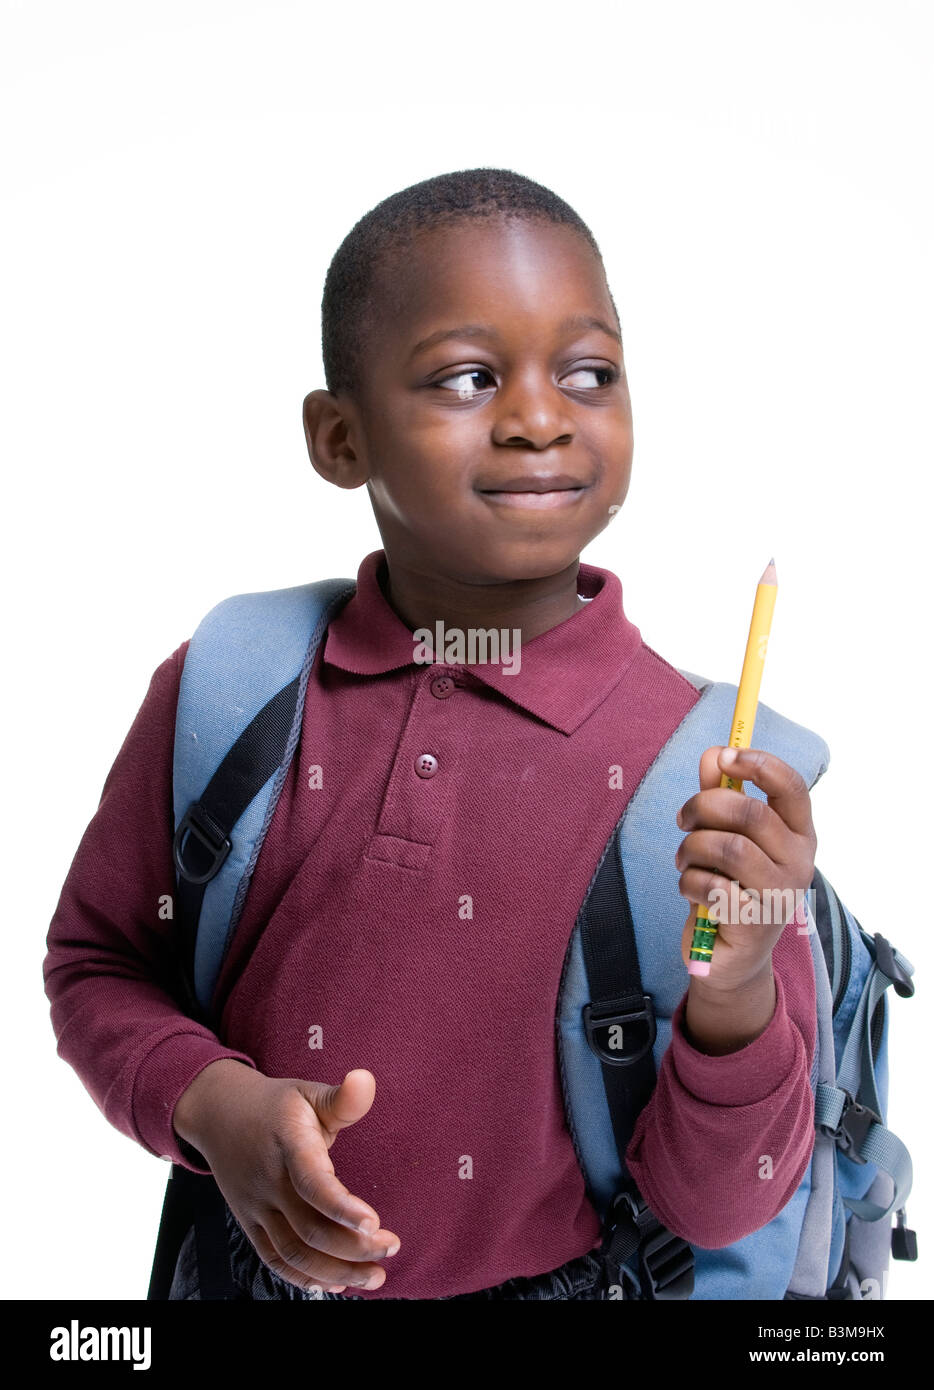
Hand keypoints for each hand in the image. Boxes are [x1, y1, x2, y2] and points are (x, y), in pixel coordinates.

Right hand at [173, 1062, 399, 1293]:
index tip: (375, 1224)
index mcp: (288, 1144)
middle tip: (391, 1248)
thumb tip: (366, 1079)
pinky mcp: (250, 1224)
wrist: (219, 1115)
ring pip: (294, 1253)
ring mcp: (256, 1207)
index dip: (342, 1207)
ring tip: (374, 1276)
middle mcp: (269, 1181)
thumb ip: (342, 1099)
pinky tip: (336, 1283)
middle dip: (354, 1247)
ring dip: (336, 1272)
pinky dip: (305, 1278)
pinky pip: (275, 1260)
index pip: (313, 1181)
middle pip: (309, 1229)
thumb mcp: (308, 1093)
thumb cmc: (277, 1105)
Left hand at [675, 745, 816, 993]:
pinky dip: (689, 882)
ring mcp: (780, 894)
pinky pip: (712, 885)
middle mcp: (798, 862)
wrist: (729, 957)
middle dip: (703, 807)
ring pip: (729, 847)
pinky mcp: (755, 924)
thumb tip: (713, 754)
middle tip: (683, 819)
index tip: (724, 755)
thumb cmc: (729, 886)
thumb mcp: (725, 835)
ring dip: (691, 848)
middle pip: (750, 813)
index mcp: (798, 834)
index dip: (758, 764)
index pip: (792, 787)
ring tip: (683, 860)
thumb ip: (721, 795)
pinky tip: (690, 890)